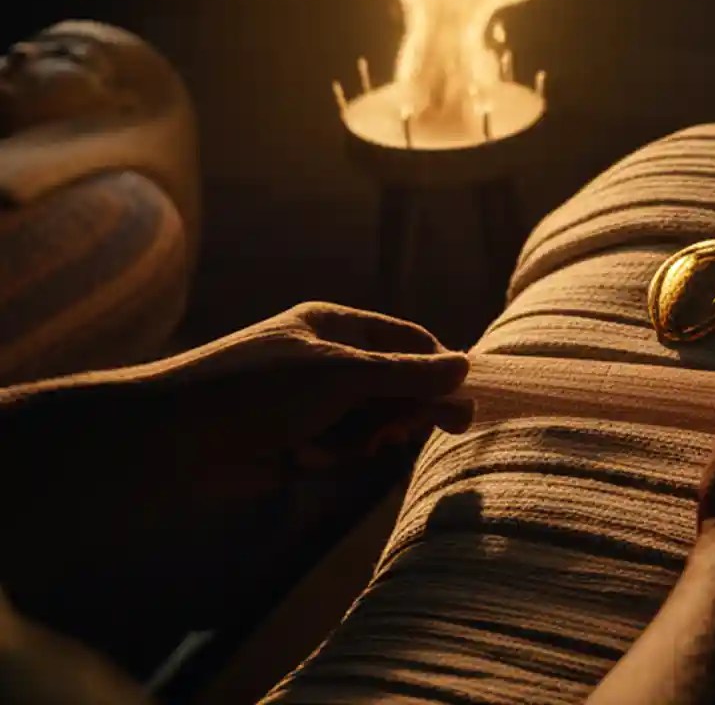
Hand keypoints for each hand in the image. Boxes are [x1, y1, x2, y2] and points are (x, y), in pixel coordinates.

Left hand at [6, 302, 473, 631]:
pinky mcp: (299, 442)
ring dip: (360, 439)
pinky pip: (342, 451)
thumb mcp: (342, 374)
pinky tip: (302, 459)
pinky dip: (330, 458)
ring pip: (373, 424)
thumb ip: (407, 374)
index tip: (461, 405)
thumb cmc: (257, 390)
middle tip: (413, 432)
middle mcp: (329, 360)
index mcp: (337, 327)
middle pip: (398, 386)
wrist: (175, 439)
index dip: (438, 370)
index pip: (409, 340)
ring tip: (332, 445)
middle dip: (401, 411)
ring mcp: (314, 403)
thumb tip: (466, 368)